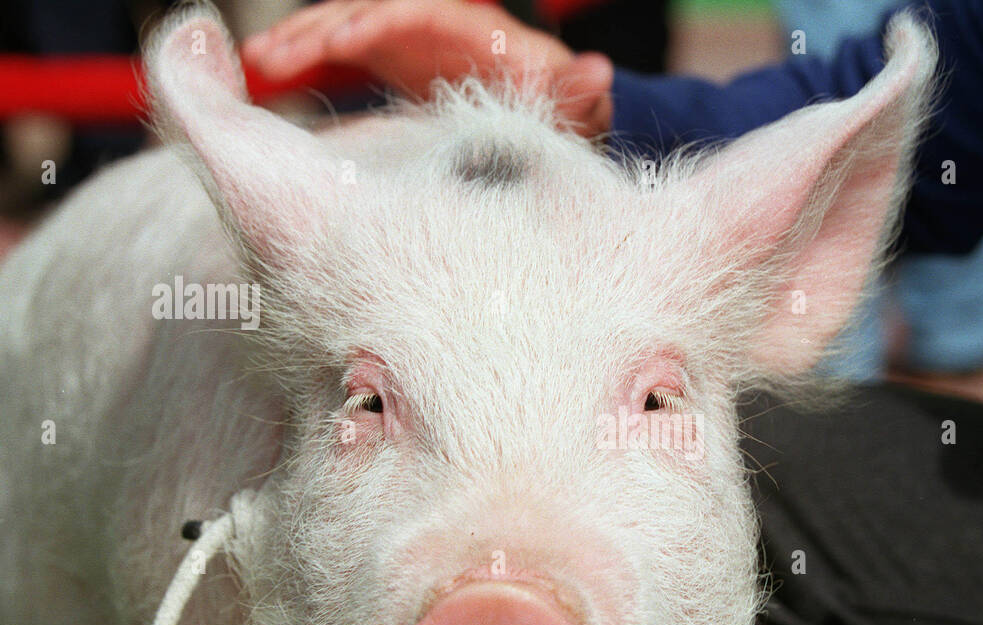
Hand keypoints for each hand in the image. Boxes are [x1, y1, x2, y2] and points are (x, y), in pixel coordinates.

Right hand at [242, 0, 613, 136]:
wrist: (548, 120)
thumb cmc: (563, 116)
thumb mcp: (575, 110)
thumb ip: (581, 96)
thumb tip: (598, 75)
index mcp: (477, 34)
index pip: (419, 13)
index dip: (378, 25)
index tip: (342, 46)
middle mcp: (436, 27)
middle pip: (365, 13)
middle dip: (316, 32)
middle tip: (271, 61)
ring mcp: (408, 43)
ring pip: (341, 30)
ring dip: (296, 46)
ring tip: (252, 69)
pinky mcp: (389, 63)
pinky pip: (335, 57)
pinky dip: (300, 64)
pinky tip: (257, 80)